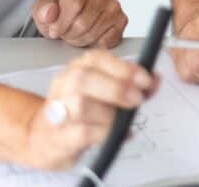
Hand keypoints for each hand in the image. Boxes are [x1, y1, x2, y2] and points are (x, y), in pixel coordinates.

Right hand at [21, 50, 156, 169]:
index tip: (146, 79)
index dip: (124, 68)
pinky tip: (118, 135)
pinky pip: (82, 132)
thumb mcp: (105, 92)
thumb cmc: (80, 113)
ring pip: (80, 105)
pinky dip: (105, 133)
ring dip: (109, 112)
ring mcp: (59, 111)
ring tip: (122, 119)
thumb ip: (131, 84)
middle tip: (137, 99)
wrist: (43, 139)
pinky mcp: (59, 137)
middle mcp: (65, 85)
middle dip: (117, 87)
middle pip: (84, 78)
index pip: (98, 58)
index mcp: (78, 68)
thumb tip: (155, 80)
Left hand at [30, 0, 127, 47]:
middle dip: (69, 34)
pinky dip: (95, 44)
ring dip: (80, 41)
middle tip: (65, 33)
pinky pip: (106, 42)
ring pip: (93, 34)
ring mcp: (114, 7)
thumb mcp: (44, 7)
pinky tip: (90, 37)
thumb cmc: (62, 9)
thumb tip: (50, 13)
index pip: (74, 5)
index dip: (61, 23)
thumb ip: (42, 9)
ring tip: (76, 34)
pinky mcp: (122, 21)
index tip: (55, 29)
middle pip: (82, 23)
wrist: (82, 7)